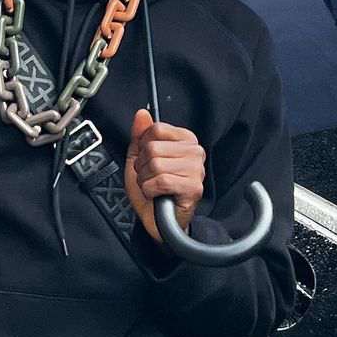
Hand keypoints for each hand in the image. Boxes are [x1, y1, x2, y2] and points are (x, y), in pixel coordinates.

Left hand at [124, 108, 205, 243]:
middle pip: (153, 147)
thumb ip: (140, 135)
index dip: (143, 146)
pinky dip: (151, 190)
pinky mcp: (194, 188)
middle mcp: (195, 152)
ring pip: (156, 164)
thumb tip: (141, 114)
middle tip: (150, 177)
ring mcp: (196, 169)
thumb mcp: (139, 159)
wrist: (158, 221)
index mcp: (185, 139)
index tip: (147, 160)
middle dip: (143, 166)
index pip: (156, 129)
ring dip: (146, 180)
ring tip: (154, 186)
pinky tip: (158, 195)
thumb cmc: (152, 190)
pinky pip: (161, 181)